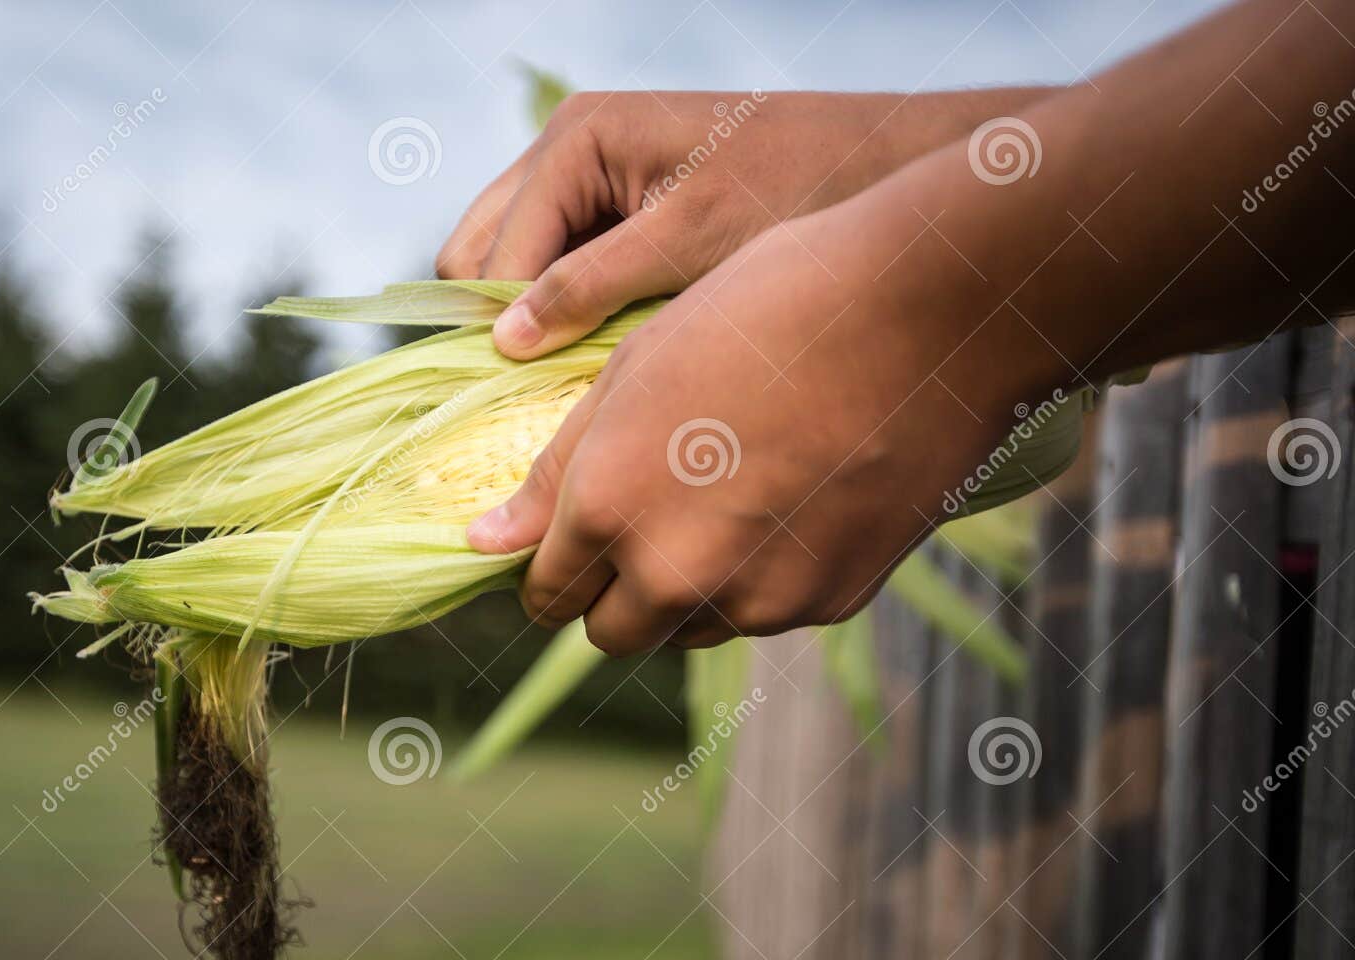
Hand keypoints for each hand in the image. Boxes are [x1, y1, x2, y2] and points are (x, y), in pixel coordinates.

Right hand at [436, 88, 1051, 359]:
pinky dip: (567, 317)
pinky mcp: (622, 222)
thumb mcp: (689, 243)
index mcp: (576, 143)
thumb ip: (590, 287)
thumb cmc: (799, 188)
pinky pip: (561, 276)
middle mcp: (569, 155)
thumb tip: (503, 343)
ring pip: (515, 272)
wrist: (887, 166)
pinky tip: (607, 361)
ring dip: (531, 324)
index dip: (497, 331)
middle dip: (499, 323)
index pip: (487, 255)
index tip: (520, 409)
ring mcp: (593, 188)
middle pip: (479, 258)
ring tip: (572, 386)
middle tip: (541, 398)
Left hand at [465, 210, 1043, 654]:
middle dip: (612, 594)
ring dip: (686, 591)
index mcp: (608, 510)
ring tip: (727, 498)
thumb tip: (485, 544)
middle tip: (643, 524)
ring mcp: (758, 598)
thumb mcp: (636, 369)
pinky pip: (767, 613)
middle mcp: (675, 574)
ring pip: (689, 630)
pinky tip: (791, 501)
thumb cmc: (765, 311)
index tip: (565, 548)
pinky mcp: (828, 603)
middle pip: (611, 634)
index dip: (549, 571)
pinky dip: (763, 579)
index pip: (546, 595)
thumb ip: (555, 472)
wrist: (922, 314)